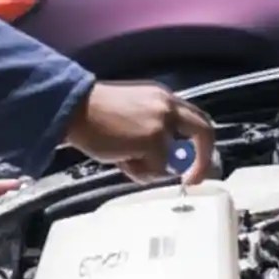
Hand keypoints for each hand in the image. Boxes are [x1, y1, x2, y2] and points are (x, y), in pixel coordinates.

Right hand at [64, 81, 215, 184]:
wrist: (75, 109)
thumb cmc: (95, 116)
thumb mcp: (132, 115)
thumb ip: (154, 131)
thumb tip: (167, 161)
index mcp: (162, 98)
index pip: (195, 118)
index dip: (199, 143)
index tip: (192, 163)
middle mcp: (167, 106)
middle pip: (203, 132)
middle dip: (202, 160)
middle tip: (192, 180)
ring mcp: (162, 122)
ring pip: (171, 158)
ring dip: (150, 168)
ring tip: (124, 160)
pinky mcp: (153, 139)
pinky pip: (156, 168)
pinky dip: (139, 171)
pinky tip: (120, 160)